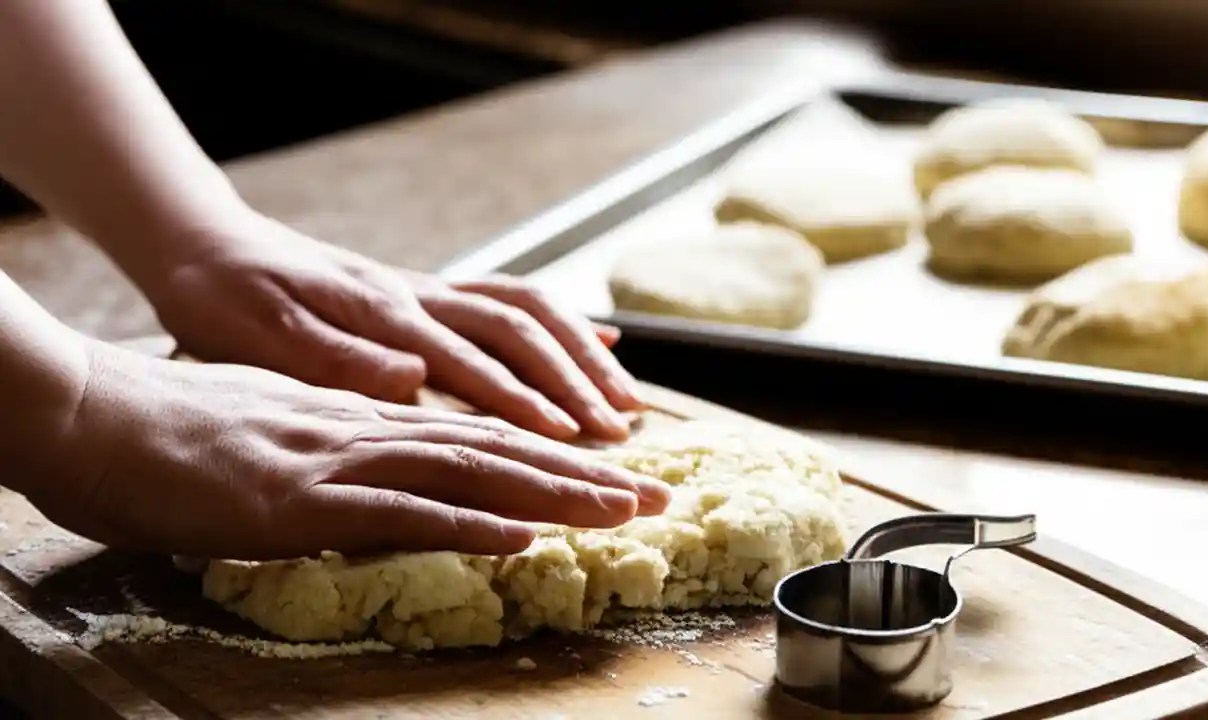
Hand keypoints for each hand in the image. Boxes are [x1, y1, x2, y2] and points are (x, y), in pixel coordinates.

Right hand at [26, 342, 669, 559]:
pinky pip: (394, 508)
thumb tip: (393, 455)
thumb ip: (341, 437)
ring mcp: (333, 460)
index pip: (476, 432)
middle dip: (580, 474)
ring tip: (618, 510)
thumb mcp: (277, 422)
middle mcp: (365, 428)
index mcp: (364, 414)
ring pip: (465, 472)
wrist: (88, 410)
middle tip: (655, 496)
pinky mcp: (293, 498)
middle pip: (494, 449)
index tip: (613, 473)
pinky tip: (518, 532)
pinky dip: (464, 519)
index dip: (550, 453)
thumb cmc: (174, 425)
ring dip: (549, 493)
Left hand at [136, 208, 640, 440]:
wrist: (206, 243)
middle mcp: (420, 297)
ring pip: (528, 313)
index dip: (524, 404)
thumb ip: (336, 355)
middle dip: (576, 383)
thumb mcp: (257, 332)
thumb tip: (414, 376)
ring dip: (582, 356)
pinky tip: (599, 343)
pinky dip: (563, 323)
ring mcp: (428, 291)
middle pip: (521, 332)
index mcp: (384, 315)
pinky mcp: (427, 293)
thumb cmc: (224, 297)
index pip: (472, 362)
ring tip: (628, 402)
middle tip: (622, 433)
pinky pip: (509, 298)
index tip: (571, 443)